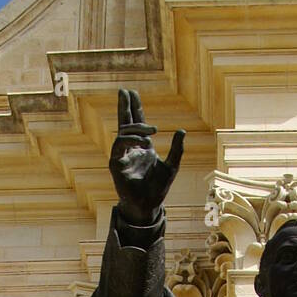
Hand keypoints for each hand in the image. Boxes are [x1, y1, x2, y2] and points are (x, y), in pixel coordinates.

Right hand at [109, 88, 184, 225]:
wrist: (149, 205)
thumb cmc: (159, 189)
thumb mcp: (172, 165)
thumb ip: (177, 149)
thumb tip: (181, 130)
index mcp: (143, 148)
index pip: (138, 124)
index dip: (135, 108)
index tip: (132, 93)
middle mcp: (131, 150)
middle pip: (125, 123)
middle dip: (125, 107)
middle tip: (123, 91)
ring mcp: (122, 156)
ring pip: (123, 133)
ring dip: (136, 128)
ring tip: (151, 131)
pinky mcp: (116, 165)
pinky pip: (118, 145)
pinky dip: (130, 140)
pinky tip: (143, 141)